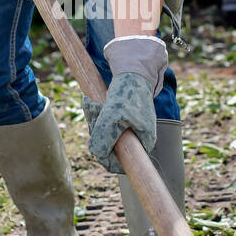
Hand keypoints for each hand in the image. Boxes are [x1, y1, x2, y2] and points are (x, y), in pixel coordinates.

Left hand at [84, 35, 167, 172]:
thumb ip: (104, 136)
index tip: (95, 146)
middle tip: (95, 109)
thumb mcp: (113, 115)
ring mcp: (127, 129)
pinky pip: (101, 124)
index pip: (120, 164)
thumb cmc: (127, 93)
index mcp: (143, 142)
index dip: (105, 159)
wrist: (132, 71)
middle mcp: (137, 139)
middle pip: (108, 148)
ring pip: (102, 134)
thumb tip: (96, 153)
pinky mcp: (119, 120)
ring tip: (94, 102)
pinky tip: (92, 102)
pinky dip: (95, 113)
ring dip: (94, 118)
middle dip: (96, 130)